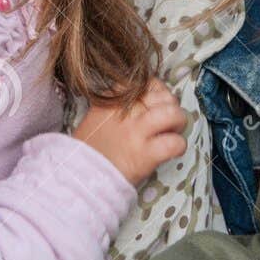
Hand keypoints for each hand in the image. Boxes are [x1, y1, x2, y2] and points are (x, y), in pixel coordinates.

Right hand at [73, 78, 187, 185]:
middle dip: (171, 106)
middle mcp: (125, 111)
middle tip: (168, 120)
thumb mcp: (97, 117)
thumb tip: (144, 102)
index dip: (157, 92)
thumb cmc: (90, 149)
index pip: (146, 82)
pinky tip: (173, 151)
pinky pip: (174, 143)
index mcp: (112, 98)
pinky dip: (179, 146)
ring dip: (179, 122)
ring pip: (172, 113)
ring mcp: (136, 131)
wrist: (79, 177)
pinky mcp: (145, 154)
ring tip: (174, 132)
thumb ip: (117, 105)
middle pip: (164, 96)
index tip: (156, 104)